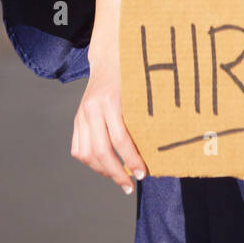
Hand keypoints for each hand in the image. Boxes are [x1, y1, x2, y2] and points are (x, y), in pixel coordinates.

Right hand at [70, 0, 147, 195]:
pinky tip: (106, 167)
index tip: (144, 174)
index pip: (120, 139)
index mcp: (111, 100)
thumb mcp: (142, 91)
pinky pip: (78, 148)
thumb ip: (147, 114)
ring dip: (103, 171)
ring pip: (86, 153)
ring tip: (120, 179)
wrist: (109, 56)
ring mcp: (81, 114)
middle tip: (131, 186)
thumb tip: (167, 143)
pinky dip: (91, 162)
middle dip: (117, 173)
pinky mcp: (77, 118)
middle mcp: (92, 108)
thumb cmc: (133, 73)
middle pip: (100, 151)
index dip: (132, 160)